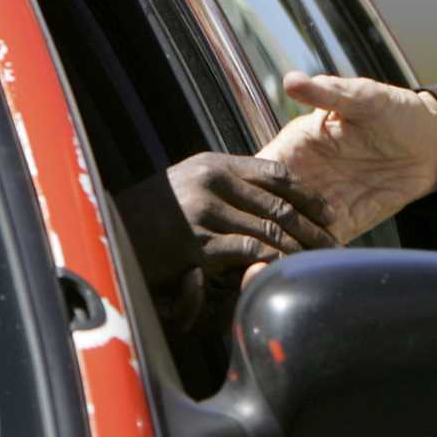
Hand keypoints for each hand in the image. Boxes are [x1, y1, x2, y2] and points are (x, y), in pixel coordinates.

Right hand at [112, 151, 336, 291]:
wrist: (102, 233)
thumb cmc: (148, 217)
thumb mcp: (186, 187)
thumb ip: (221, 187)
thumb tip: (259, 199)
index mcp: (213, 163)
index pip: (275, 173)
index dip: (307, 194)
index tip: (331, 212)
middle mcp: (211, 179)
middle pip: (278, 203)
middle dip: (312, 226)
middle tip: (335, 245)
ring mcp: (202, 209)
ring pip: (268, 228)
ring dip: (299, 249)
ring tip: (319, 264)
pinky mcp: (194, 241)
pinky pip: (246, 251)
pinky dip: (270, 263)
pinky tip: (286, 273)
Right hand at [257, 71, 436, 246]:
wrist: (430, 143)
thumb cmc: (394, 111)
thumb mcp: (363, 97)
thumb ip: (328, 93)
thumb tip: (291, 80)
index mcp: (296, 144)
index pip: (258, 170)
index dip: (245, 188)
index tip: (239, 205)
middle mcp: (301, 176)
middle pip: (264, 209)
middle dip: (255, 230)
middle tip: (252, 246)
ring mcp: (319, 203)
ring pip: (286, 234)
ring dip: (278, 249)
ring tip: (272, 264)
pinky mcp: (343, 224)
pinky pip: (317, 246)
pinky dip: (308, 258)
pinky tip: (304, 268)